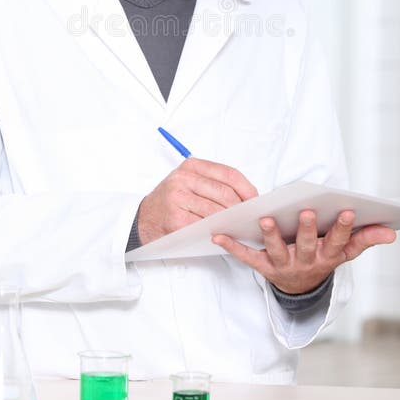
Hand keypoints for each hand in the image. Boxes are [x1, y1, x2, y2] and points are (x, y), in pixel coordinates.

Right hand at [138, 157, 257, 244]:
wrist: (143, 219)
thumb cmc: (171, 201)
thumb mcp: (189, 182)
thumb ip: (214, 184)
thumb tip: (247, 196)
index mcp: (191, 165)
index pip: (228, 174)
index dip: (247, 188)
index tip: (256, 201)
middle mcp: (183, 178)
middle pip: (225, 193)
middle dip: (241, 208)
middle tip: (250, 218)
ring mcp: (177, 198)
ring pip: (216, 211)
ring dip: (231, 221)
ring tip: (240, 226)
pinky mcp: (175, 219)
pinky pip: (204, 225)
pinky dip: (217, 231)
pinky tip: (223, 233)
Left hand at [212, 209, 396, 294]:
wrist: (299, 289)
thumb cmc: (323, 258)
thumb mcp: (345, 252)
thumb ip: (366, 239)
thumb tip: (391, 231)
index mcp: (328, 257)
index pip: (339, 242)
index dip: (344, 229)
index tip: (348, 211)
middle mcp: (307, 262)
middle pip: (308, 246)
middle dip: (308, 229)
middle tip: (308, 212)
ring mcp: (284, 266)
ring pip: (278, 251)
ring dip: (272, 235)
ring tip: (266, 219)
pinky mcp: (263, 268)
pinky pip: (247, 257)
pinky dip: (232, 247)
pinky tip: (218, 235)